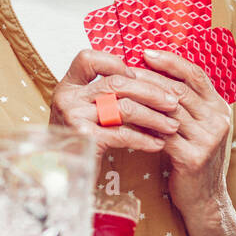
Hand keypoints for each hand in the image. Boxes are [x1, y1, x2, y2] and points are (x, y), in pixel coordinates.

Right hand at [50, 49, 182, 160]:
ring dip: (153, 116)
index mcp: (67, 86)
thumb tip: (145, 81)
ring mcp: (74, 117)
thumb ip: (104, 96)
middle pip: (116, 83)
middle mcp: (67, 98)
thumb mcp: (84, 113)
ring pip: (124, 107)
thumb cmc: (79, 143)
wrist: (62, 177)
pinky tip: (158, 144)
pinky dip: (144, 138)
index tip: (136, 75)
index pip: (87, 58)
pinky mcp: (84, 139)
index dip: (113, 62)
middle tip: (173, 102)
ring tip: (171, 125)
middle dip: (150, 92)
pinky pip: (122, 134)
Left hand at [133, 48, 233, 225]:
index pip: (195, 74)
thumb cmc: (194, 158)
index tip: (146, 52)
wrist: (205, 199)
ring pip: (167, 110)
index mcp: (219, 106)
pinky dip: (142, 126)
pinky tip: (124, 120)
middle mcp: (217, 119)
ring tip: (120, 92)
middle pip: (178, 90)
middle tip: (124, 70)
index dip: (170, 61)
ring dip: (141, 100)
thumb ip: (186, 104)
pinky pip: (161, 135)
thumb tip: (155, 75)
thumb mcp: (197, 126)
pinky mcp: (194, 157)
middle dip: (148, 78)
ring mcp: (208, 138)